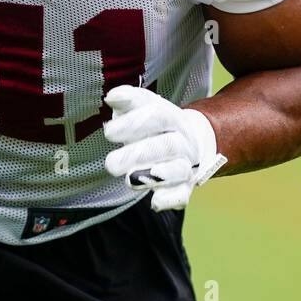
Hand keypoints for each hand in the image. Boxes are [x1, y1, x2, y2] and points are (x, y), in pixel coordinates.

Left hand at [102, 85, 227, 211]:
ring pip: (178, 170)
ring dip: (155, 176)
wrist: (191, 143)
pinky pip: (182, 194)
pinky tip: (155, 202)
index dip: (134, 123)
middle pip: (167, 145)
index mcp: (172, 118)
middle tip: (111, 164)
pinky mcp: (184, 187)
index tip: (109, 132)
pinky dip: (170, 199)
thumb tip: (112, 97)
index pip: (158, 115)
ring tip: (130, 180)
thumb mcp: (144, 107)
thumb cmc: (156, 126)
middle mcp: (182, 141)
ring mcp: (186, 164)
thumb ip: (128, 100)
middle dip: (138, 154)